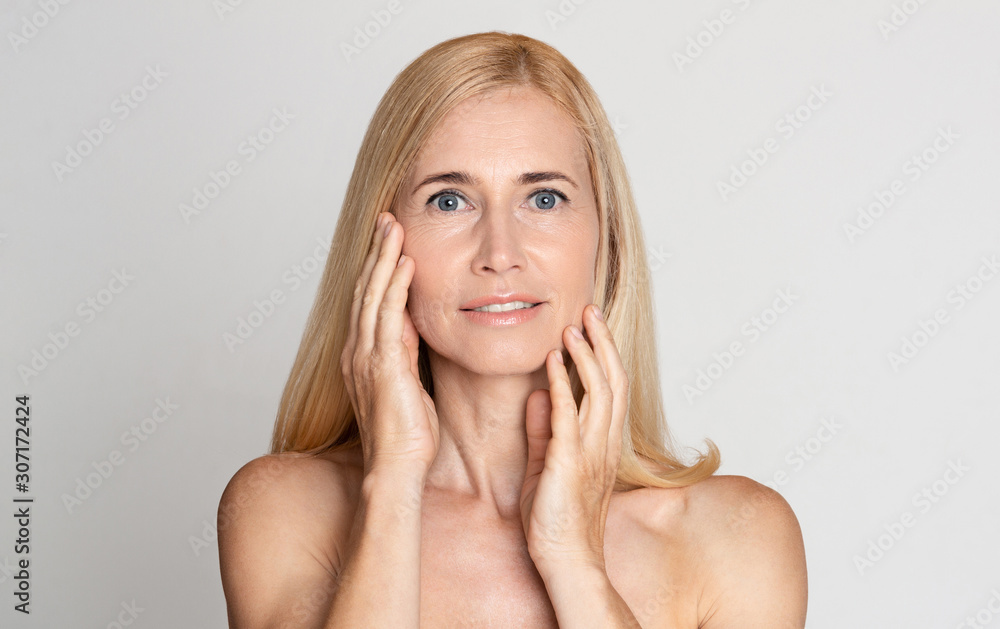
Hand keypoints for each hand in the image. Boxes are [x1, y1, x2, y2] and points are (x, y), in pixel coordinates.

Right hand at [341, 211, 439, 475]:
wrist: (396, 468)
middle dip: (376, 252)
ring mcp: (367, 356)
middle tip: (386, 219)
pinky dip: (395, 286)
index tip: (387, 240)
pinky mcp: (383, 365)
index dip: (376, 269)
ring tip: (393, 227)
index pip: (368, 302)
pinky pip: (389, 316)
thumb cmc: (406, 436)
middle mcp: (358, 351)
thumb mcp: (407, 385)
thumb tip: (412, 326)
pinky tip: (405, 263)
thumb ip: (405, 354)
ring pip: (373, 296)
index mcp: (363, 355)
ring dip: (384, 258)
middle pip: (365, 290)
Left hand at [519, 304, 628, 575]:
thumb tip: (538, 394)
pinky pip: (569, 414)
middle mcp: (603, 443)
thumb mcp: (549, 465)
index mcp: (602, 443)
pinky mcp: (570, 462)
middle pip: (612, 380)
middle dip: (601, 342)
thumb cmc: (556, 520)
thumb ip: (545, 429)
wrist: (565, 561)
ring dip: (585, 354)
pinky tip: (553, 360)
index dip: (603, 353)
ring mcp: (590, 451)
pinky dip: (563, 383)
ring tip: (573, 325)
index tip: (591, 325)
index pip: (610, 388)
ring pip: (598, 391)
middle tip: (589, 309)